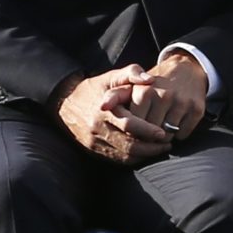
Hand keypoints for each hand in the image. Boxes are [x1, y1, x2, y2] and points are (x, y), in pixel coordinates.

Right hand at [55, 71, 174, 165]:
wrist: (65, 102)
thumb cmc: (96, 88)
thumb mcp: (112, 76)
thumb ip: (132, 73)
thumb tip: (150, 79)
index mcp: (105, 110)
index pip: (129, 124)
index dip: (147, 131)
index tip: (163, 133)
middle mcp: (98, 128)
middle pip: (129, 145)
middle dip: (151, 147)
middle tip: (167, 144)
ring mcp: (94, 142)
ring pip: (124, 156)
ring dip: (144, 155)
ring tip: (160, 149)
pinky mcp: (93, 150)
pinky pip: (116, 160)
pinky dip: (132, 159)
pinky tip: (145, 154)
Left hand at [105, 50, 209, 142]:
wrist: (186, 69)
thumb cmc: (153, 84)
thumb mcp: (132, 85)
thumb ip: (114, 96)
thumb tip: (102, 107)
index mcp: (144, 92)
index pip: (133, 126)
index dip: (133, 131)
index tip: (134, 129)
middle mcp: (163, 96)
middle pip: (150, 133)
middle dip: (148, 136)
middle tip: (148, 131)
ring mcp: (181, 103)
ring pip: (167, 135)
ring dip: (164, 137)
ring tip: (161, 127)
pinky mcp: (196, 109)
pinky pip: (183, 134)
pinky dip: (179, 133)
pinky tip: (175, 123)